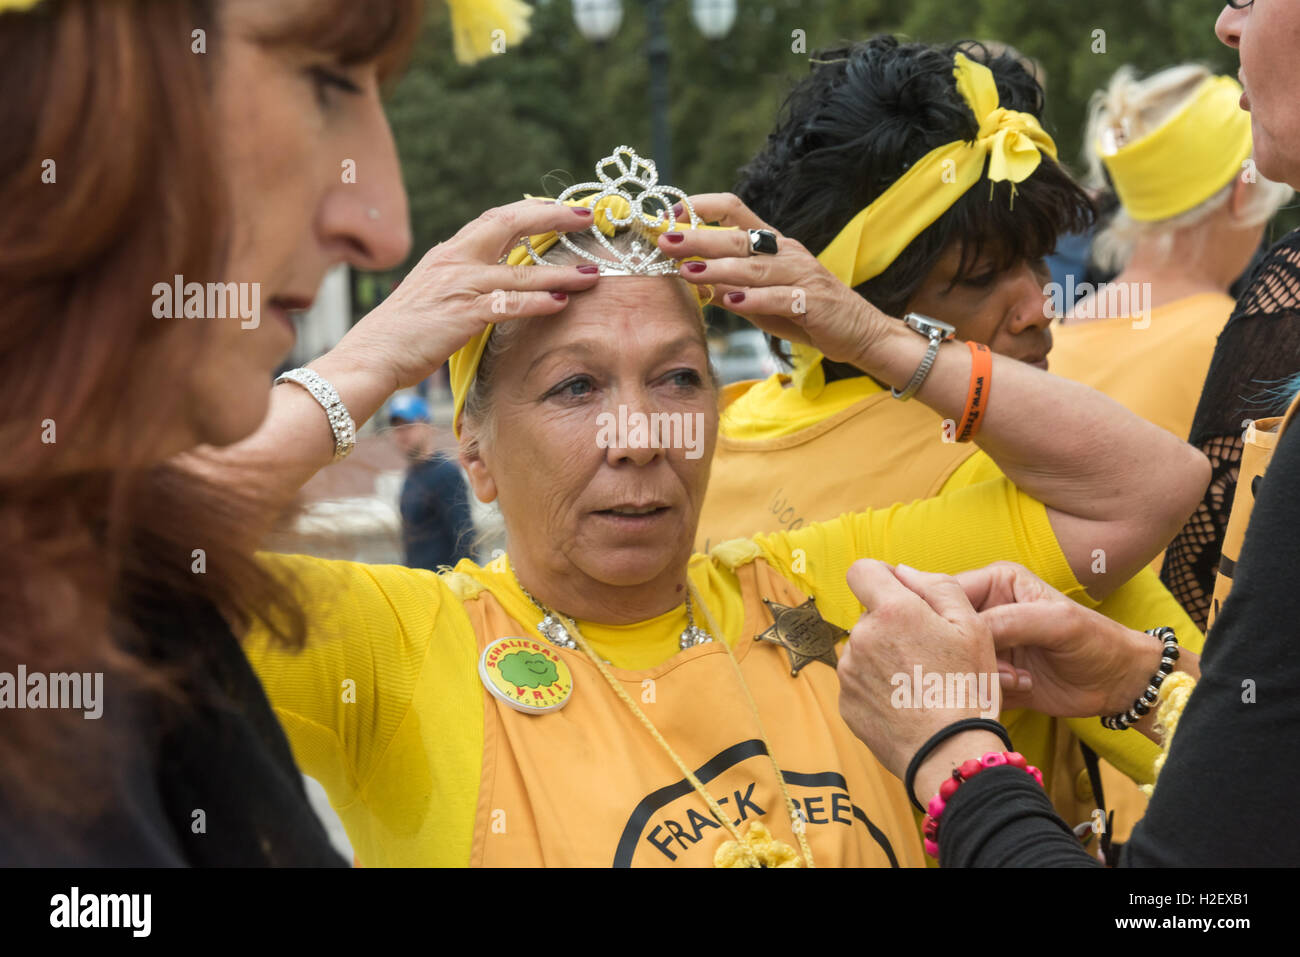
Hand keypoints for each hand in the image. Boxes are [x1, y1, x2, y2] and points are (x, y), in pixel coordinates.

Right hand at [338, 199, 601, 390]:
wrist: (372, 354)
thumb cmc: (404, 330)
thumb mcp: (435, 292)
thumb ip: (465, 279)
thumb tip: (500, 278)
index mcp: (449, 253)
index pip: (498, 218)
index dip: (535, 210)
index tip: (566, 209)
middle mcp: (454, 260)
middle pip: (510, 224)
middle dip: (552, 218)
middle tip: (587, 218)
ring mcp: (459, 285)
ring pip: (520, 271)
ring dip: (560, 271)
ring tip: (592, 273)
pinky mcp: (462, 315)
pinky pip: (508, 304)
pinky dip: (537, 301)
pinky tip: (561, 303)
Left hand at [655, 192, 891, 367]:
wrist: (859, 333)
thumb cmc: (806, 313)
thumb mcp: (761, 299)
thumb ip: (729, 287)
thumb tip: (689, 280)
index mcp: (772, 244)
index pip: (734, 210)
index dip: (702, 207)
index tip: (671, 215)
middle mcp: (786, 252)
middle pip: (737, 237)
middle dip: (698, 238)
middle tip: (665, 241)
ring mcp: (801, 275)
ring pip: (754, 267)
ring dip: (719, 269)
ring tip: (688, 271)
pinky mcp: (812, 302)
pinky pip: (779, 298)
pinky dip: (754, 300)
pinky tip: (731, 301)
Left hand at [837, 561, 1003, 785]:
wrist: (950, 753)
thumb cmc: (967, 688)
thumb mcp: (972, 626)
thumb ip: (937, 586)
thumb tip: (903, 572)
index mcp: (891, 612)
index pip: (863, 571)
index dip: (882, 577)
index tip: (902, 595)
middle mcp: (861, 637)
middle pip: (869, 615)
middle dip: (892, 624)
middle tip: (927, 652)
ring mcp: (849, 672)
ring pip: (863, 648)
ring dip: (884, 655)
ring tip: (918, 682)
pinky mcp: (845, 702)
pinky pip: (859, 680)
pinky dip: (877, 685)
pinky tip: (905, 703)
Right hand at [954, 561, 1162, 716]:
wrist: (1118, 683)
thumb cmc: (1096, 641)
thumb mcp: (1057, 622)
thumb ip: (1008, 620)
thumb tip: (964, 630)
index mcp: (996, 583)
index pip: (948, 591)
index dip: (942, 613)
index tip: (953, 637)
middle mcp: (985, 610)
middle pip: (946, 628)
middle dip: (965, 649)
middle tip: (1000, 665)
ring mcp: (986, 644)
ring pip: (954, 658)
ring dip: (981, 672)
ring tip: (1018, 677)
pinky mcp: (990, 673)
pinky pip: (969, 682)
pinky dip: (988, 689)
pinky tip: (1021, 686)